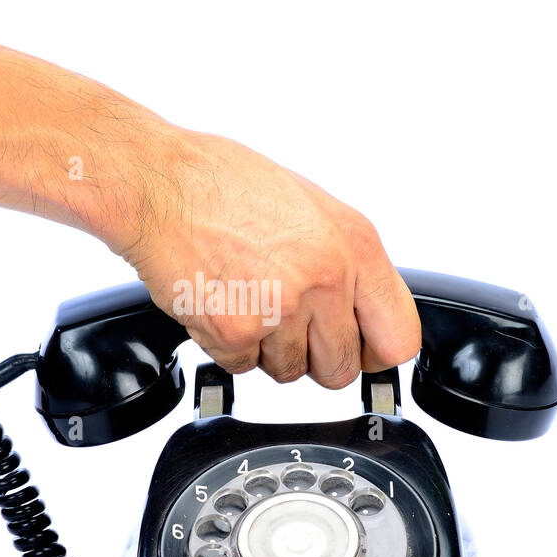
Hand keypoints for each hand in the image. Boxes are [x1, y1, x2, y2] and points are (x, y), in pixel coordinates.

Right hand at [110, 123, 421, 387]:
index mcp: (354, 246)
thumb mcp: (311, 208)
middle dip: (313, 356)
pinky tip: (220, 302)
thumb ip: (346, 262)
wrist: (158, 184)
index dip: (375, 353)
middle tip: (288, 325)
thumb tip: (362, 310)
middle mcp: (325, 280)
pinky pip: (243, 368)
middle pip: (340, 368)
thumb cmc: (224, 185)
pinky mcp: (236, 332)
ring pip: (288, 372)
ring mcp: (281, 310)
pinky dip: (228, 346)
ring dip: (267, 349)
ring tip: (246, 298)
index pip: (398, 337)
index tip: (361, 352)